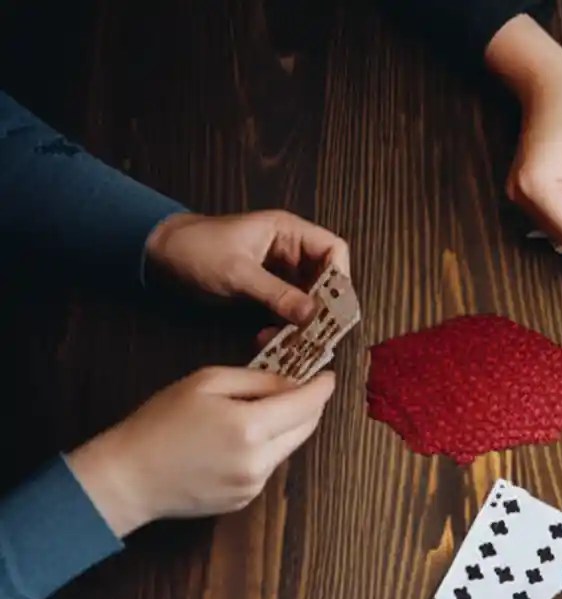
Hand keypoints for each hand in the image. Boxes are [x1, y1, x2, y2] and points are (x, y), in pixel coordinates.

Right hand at [67, 367, 335, 536]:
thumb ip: (257, 380)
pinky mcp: (245, 499)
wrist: (128, 478)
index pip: (307, 405)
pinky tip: (236, 441)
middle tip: (299, 387)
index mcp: (251, 428)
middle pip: (306, 428)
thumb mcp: (206, 382)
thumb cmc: (160, 422)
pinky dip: (265, 449)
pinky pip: (268, 466)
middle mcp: (260, 461)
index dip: (322, 387)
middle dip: (308, 406)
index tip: (328, 376)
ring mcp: (255, 485)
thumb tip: (293, 384)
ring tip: (257, 411)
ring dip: (285, 427)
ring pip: (288, 447)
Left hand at [145, 210, 349, 326]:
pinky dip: (285, 326)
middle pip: (325, 278)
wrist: (159, 256)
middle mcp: (290, 251)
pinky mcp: (267, 292)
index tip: (334, 305)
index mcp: (288, 232)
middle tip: (319, 330)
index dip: (340, 276)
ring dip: (304, 321)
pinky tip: (274, 339)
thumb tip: (312, 314)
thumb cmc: (195, 249)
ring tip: (295, 340)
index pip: (333, 249)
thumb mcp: (238, 272)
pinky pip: (288, 310)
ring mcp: (280, 272)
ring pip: (309, 298)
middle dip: (323, 305)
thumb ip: (276, 293)